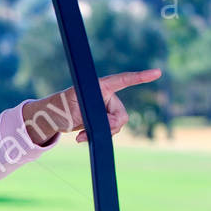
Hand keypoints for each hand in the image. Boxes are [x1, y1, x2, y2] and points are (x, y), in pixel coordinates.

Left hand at [23, 69, 161, 144]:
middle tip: (86, 132)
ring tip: (80, 136)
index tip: (157, 72)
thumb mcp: (73, 110)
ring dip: (102, 133)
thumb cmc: (60, 107)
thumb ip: (93, 116)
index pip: (123, 80)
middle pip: (121, 115)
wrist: (53, 118)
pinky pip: (110, 131)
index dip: (140, 77)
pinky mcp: (104, 120)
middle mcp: (107, 96)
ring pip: (117, 125)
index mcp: (101, 86)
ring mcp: (106, 109)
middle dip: (109, 126)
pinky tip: (82, 138)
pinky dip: (99, 136)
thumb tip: (109, 126)